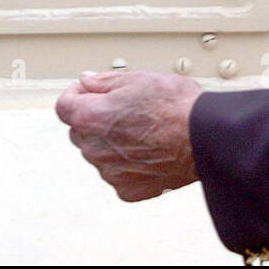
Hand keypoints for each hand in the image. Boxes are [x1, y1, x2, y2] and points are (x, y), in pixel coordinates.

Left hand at [55, 70, 203, 201]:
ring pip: (98, 153)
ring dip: (110, 142)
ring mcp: (110, 172)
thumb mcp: (137, 79)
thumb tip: (87, 82)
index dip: (76, 94)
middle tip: (122, 109)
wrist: (205, 139)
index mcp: (91, 118)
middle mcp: (95, 149)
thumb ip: (103, 82)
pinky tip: (147, 151)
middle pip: (80, 131)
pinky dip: (126, 165)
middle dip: (94, 118)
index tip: (89, 91)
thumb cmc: (176, 106)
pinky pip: (117, 174)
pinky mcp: (128, 190)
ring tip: (141, 130)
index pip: (64, 106)